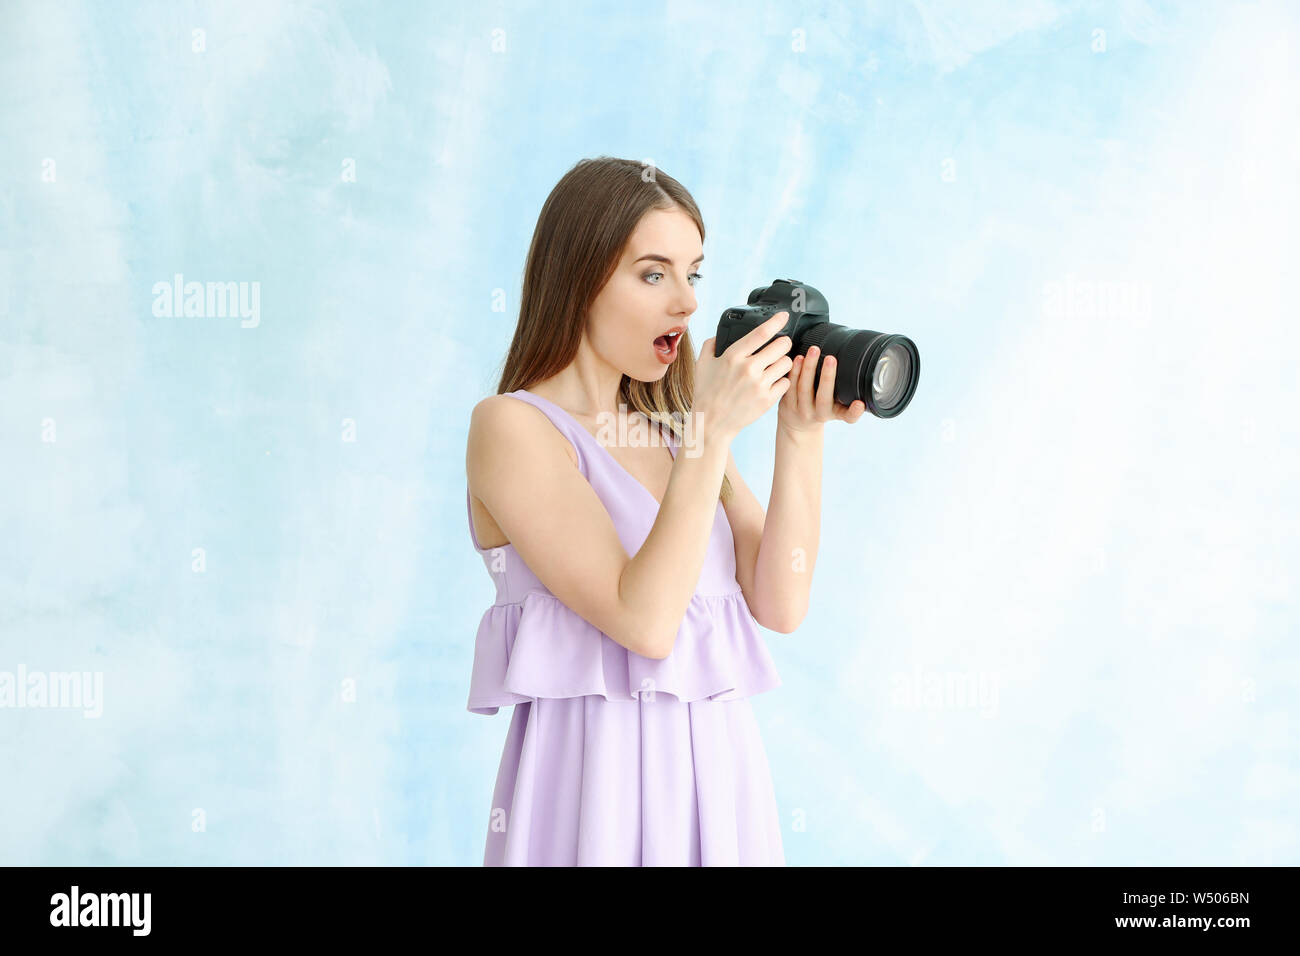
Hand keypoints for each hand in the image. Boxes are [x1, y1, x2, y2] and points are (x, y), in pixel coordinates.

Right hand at [694, 312, 794, 442]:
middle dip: (784, 342)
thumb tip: (720, 334)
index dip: (776, 321)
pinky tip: (773, 381)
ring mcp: (759, 385)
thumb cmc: (706, 393)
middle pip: (781, 346)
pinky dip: (782, 381)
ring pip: (787, 363)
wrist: (711, 423)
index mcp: (733, 356)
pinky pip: (786, 383)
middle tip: (781, 344)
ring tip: (776, 364)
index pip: (761, 333)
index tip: (784, 316)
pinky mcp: (767, 400)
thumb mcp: (702, 364)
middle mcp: (748, 369)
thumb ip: (711, 344)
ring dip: (784, 362)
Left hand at [777, 344, 867, 433]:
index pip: (848, 416)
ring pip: (804, 389)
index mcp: (835, 414)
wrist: (797, 426)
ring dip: (808, 368)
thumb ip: (847, 394)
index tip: (860, 404)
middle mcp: (819, 414)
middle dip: (827, 377)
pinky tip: (798, 358)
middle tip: (831, 358)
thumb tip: (861, 367)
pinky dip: (794, 371)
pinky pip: (790, 386)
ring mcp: (802, 409)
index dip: (854, 412)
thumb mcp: (836, 407)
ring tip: (813, 351)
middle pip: (823, 397)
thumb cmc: (822, 409)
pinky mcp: (787, 403)